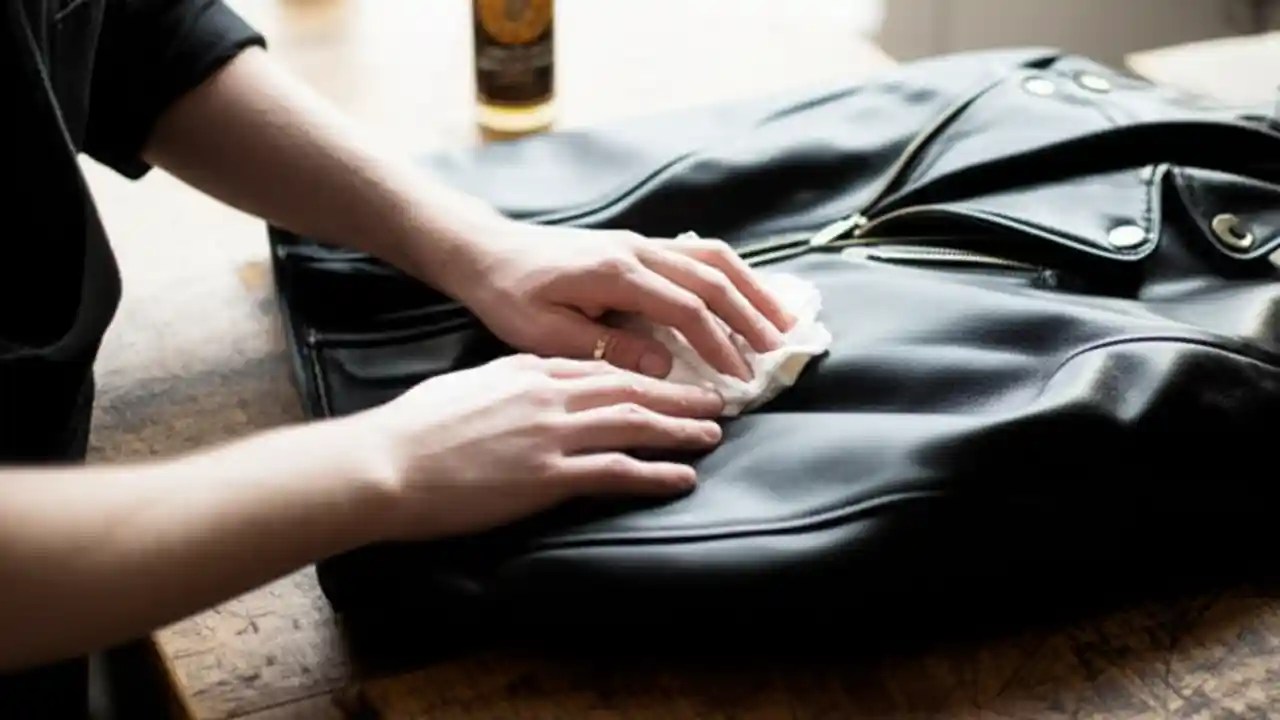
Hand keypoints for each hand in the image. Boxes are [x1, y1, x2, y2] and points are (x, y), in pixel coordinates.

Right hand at [356, 354, 725, 540]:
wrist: (388, 462)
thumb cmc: (418, 428)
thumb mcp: (472, 386)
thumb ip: (513, 382)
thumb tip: (535, 385)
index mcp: (531, 370)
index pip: (603, 366)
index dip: (646, 374)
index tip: (673, 378)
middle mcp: (550, 395)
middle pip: (631, 390)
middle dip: (678, 396)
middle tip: (716, 401)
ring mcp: (552, 435)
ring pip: (634, 424)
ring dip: (679, 430)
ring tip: (712, 435)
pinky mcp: (547, 476)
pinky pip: (616, 472)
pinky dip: (656, 474)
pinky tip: (682, 478)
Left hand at [448, 221, 797, 380]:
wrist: (488, 252)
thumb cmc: (510, 296)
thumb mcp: (545, 334)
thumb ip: (606, 348)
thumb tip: (663, 363)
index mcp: (616, 273)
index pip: (685, 308)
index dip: (717, 343)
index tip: (738, 378)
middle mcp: (636, 249)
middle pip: (712, 277)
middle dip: (750, 314)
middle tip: (778, 351)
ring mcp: (640, 242)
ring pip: (712, 258)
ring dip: (751, 287)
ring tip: (782, 318)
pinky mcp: (639, 245)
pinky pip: (699, 253)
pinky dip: (731, 274)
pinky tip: (746, 295)